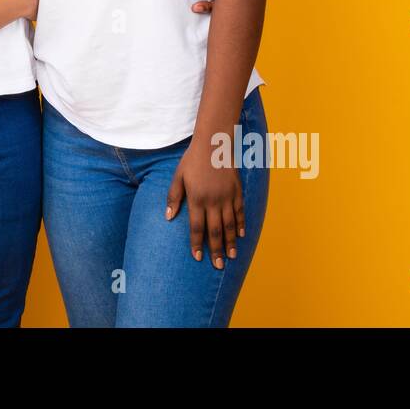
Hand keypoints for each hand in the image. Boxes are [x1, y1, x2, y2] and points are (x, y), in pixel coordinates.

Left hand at [165, 138, 244, 269]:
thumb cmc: (192, 159)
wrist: (214, 143)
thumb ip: (174, 197)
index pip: (196, 227)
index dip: (197, 244)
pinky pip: (240, 211)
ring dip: (231, 242)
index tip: (197, 257)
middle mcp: (213, 201)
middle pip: (215, 231)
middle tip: (218, 266)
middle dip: (216, 250)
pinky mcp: (237, 191)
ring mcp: (227, 196)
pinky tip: (241, 235)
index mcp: (196, 199)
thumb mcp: (178, 176)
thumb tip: (168, 217)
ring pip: (230, 224)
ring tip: (232, 256)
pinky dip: (241, 224)